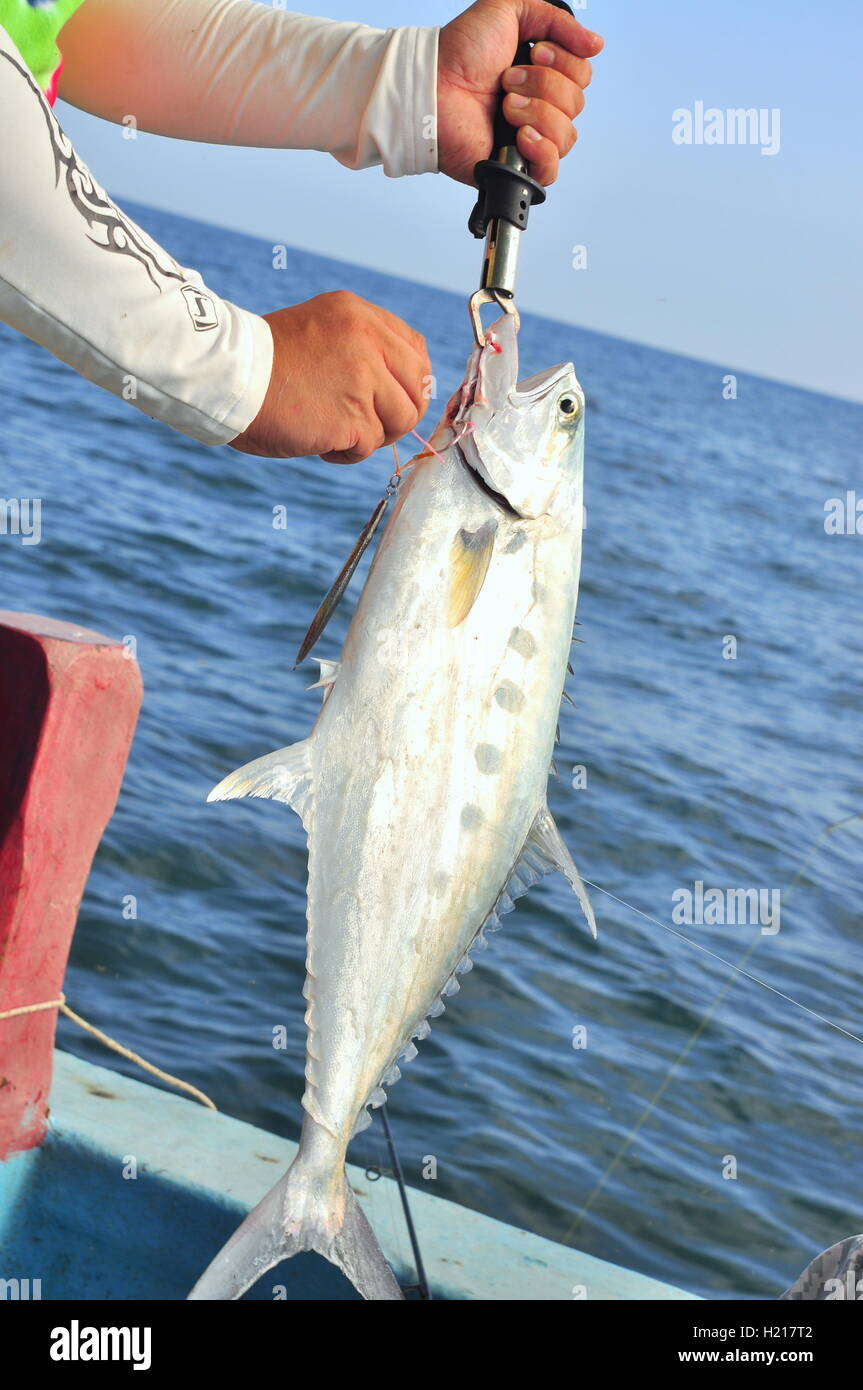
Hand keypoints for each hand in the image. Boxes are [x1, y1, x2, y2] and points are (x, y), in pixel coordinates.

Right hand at [230, 292, 431, 462]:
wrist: (226, 380)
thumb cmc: (263, 364)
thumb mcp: (318, 330)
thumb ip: (359, 347)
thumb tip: (398, 386)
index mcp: (358, 315)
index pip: (415, 350)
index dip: (410, 382)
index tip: (389, 399)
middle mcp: (367, 341)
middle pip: (417, 388)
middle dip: (399, 412)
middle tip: (368, 423)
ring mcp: (363, 379)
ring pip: (401, 419)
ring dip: (373, 435)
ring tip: (336, 431)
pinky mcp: (353, 417)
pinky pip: (370, 446)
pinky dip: (347, 452)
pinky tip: (320, 441)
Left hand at [438, 0, 602, 186]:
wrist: (433, 87)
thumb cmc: (460, 52)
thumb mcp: (510, 10)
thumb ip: (555, 19)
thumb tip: (596, 44)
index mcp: (542, 75)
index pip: (582, 75)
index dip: (562, 62)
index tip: (533, 53)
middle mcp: (540, 107)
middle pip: (576, 103)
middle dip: (543, 85)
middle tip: (507, 80)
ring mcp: (529, 139)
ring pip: (567, 134)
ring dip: (536, 113)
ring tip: (504, 106)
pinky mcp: (516, 167)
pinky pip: (551, 171)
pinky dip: (541, 151)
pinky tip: (520, 137)